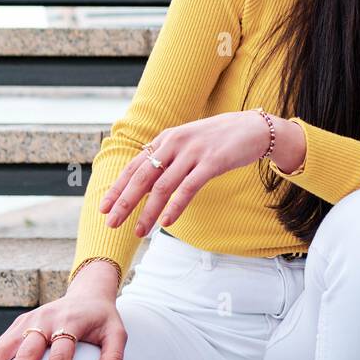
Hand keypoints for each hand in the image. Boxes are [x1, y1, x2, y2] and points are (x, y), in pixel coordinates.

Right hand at [0, 265, 125, 359]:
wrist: (88, 294)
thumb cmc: (102, 320)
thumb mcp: (117, 334)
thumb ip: (114, 359)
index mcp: (70, 321)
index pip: (62, 355)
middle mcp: (45, 319)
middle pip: (28, 353)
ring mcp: (28, 321)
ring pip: (2, 349)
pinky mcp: (17, 325)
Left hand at [100, 110, 297, 235]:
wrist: (254, 128)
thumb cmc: (221, 138)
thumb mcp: (189, 142)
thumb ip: (169, 156)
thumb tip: (148, 179)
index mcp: (166, 138)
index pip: (135, 166)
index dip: (117, 188)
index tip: (104, 207)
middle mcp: (175, 144)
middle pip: (142, 177)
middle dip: (125, 202)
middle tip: (112, 223)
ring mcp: (193, 152)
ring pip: (162, 186)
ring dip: (148, 212)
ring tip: (139, 231)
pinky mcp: (212, 163)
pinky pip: (188, 188)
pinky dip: (175, 206)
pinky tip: (167, 222)